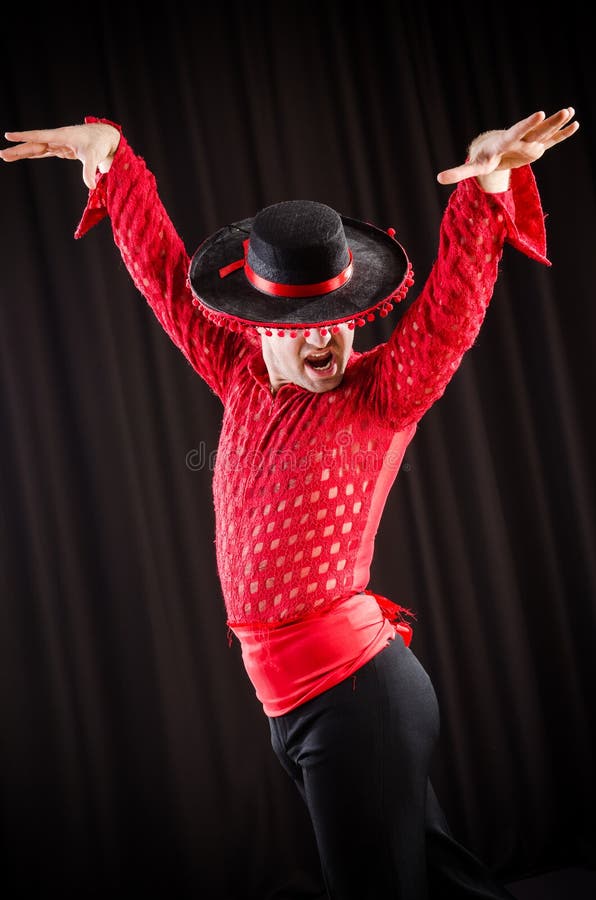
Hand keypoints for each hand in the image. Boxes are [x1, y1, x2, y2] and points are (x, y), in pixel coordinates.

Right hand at [0, 122, 120, 188]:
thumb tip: (91, 186)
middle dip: (18, 149)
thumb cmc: (100, 143)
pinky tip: (23, 155)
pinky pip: (44, 152)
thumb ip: (90, 171)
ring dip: (22, 152)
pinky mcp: (62, 149)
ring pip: (37, 148)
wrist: (106, 138)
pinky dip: (33, 154)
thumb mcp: (94, 156)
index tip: (9, 136)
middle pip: (34, 144)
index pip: (39, 136)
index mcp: (62, 136)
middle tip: (2, 154)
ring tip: (6, 156)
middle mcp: (57, 138)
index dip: (24, 137)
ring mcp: (58, 144)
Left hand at [436, 107, 578, 187]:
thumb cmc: (481, 158)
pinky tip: (575, 124)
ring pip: (545, 133)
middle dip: (548, 123)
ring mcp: (529, 142)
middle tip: (562, 111)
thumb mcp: (471, 167)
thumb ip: (457, 172)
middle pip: (535, 131)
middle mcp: (519, 139)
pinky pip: (551, 141)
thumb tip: (438, 178)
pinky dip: (562, 134)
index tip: (540, 113)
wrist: (491, 150)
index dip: (528, 124)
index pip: (517, 132)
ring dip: (558, 124)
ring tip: (571, 111)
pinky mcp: (535, 148)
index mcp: (505, 142)